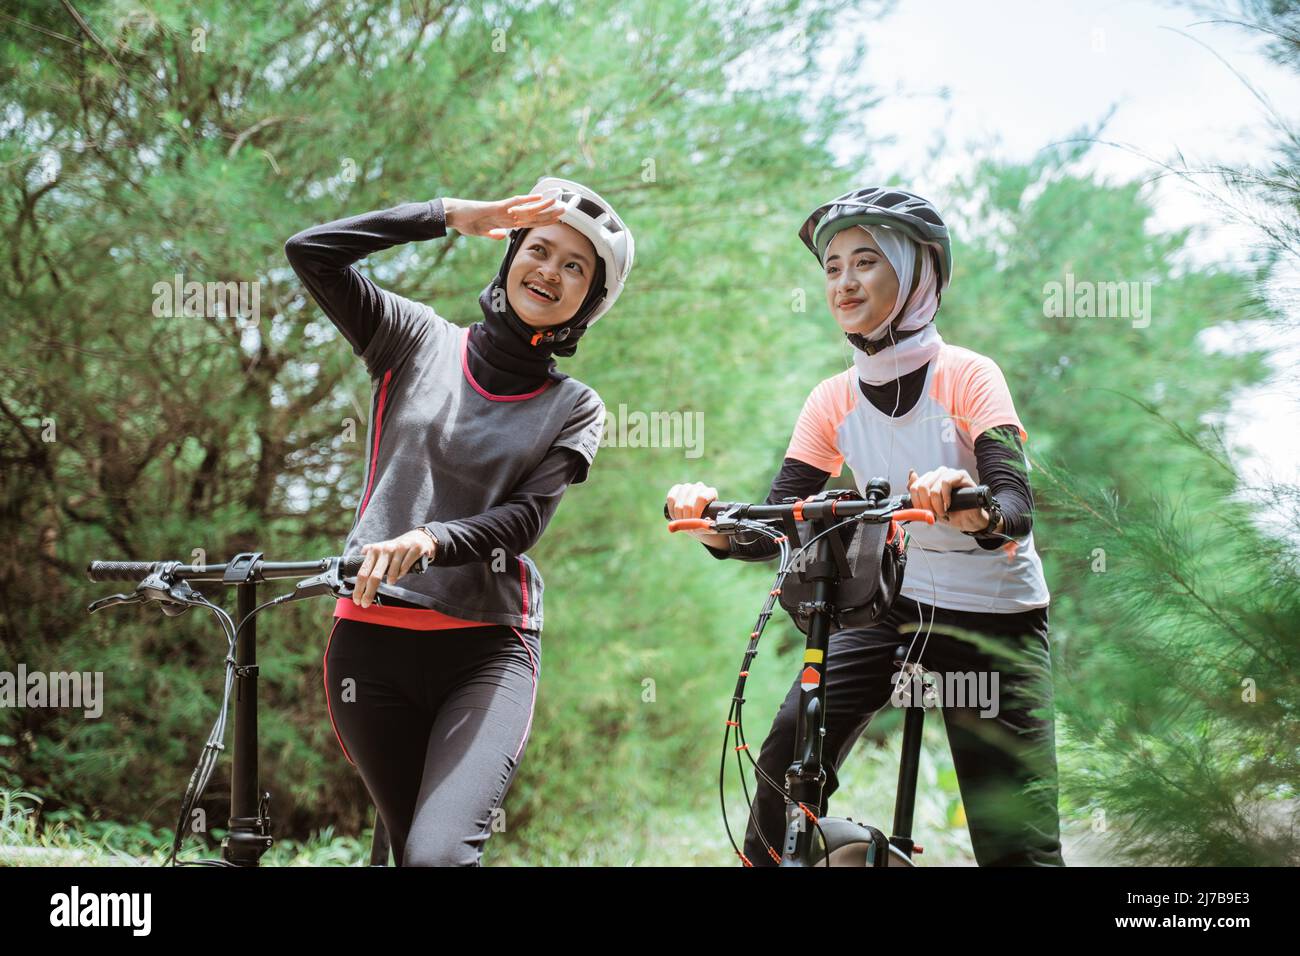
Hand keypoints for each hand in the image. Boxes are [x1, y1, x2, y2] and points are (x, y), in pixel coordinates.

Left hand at [352, 529, 436, 607]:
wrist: (419, 537)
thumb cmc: (396, 548)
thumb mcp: (380, 548)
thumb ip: (368, 555)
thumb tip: (356, 564)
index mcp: (374, 550)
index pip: (363, 572)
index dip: (358, 588)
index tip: (357, 600)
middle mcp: (385, 549)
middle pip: (374, 576)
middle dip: (368, 593)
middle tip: (365, 604)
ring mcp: (400, 549)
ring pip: (392, 573)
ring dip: (391, 580)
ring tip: (391, 581)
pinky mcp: (414, 550)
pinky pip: (405, 568)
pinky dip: (402, 573)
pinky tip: (401, 573)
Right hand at [442, 194, 563, 239]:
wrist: (453, 214)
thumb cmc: (466, 221)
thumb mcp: (482, 232)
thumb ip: (493, 234)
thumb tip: (501, 236)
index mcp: (505, 221)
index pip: (529, 221)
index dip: (543, 221)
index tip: (556, 219)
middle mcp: (507, 214)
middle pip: (532, 214)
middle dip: (549, 213)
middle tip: (565, 209)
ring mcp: (502, 210)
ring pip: (527, 208)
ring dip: (542, 206)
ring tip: (557, 203)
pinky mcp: (495, 207)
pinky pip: (513, 203)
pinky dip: (525, 201)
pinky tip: (536, 197)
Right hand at [666, 481, 721, 541]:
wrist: (698, 520)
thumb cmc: (705, 523)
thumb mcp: (708, 526)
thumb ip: (707, 526)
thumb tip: (705, 525)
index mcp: (711, 493)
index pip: (701, 498)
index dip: (696, 512)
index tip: (695, 523)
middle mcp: (699, 487)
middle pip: (688, 502)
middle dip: (686, 518)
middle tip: (688, 528)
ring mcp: (688, 487)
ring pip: (678, 500)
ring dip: (678, 515)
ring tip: (682, 523)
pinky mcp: (677, 489)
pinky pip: (670, 497)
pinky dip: (671, 510)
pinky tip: (675, 517)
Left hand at [906, 467, 993, 533]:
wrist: (968, 520)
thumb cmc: (950, 513)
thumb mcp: (929, 507)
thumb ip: (918, 492)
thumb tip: (912, 473)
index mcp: (930, 479)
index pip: (914, 486)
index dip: (916, 502)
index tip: (922, 512)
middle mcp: (939, 474)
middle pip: (922, 487)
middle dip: (926, 505)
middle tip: (934, 514)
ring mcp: (950, 473)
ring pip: (933, 486)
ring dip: (936, 503)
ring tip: (942, 511)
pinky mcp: (962, 475)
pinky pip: (946, 482)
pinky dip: (945, 496)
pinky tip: (948, 504)